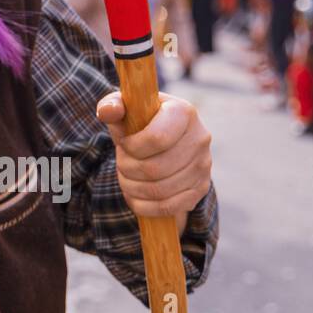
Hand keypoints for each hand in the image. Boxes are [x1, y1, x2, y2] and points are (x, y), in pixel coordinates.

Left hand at [97, 91, 212, 225]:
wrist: (163, 141)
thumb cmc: (139, 122)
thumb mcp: (125, 110)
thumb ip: (112, 106)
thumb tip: (109, 111)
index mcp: (183, 112)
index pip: (157, 139)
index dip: (132, 147)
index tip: (123, 144)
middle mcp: (200, 138)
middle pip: (155, 168)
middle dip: (128, 168)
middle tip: (122, 162)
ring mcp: (203, 165)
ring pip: (160, 190)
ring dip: (132, 187)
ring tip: (126, 176)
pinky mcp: (201, 188)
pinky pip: (168, 206)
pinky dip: (144, 205)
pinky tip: (135, 194)